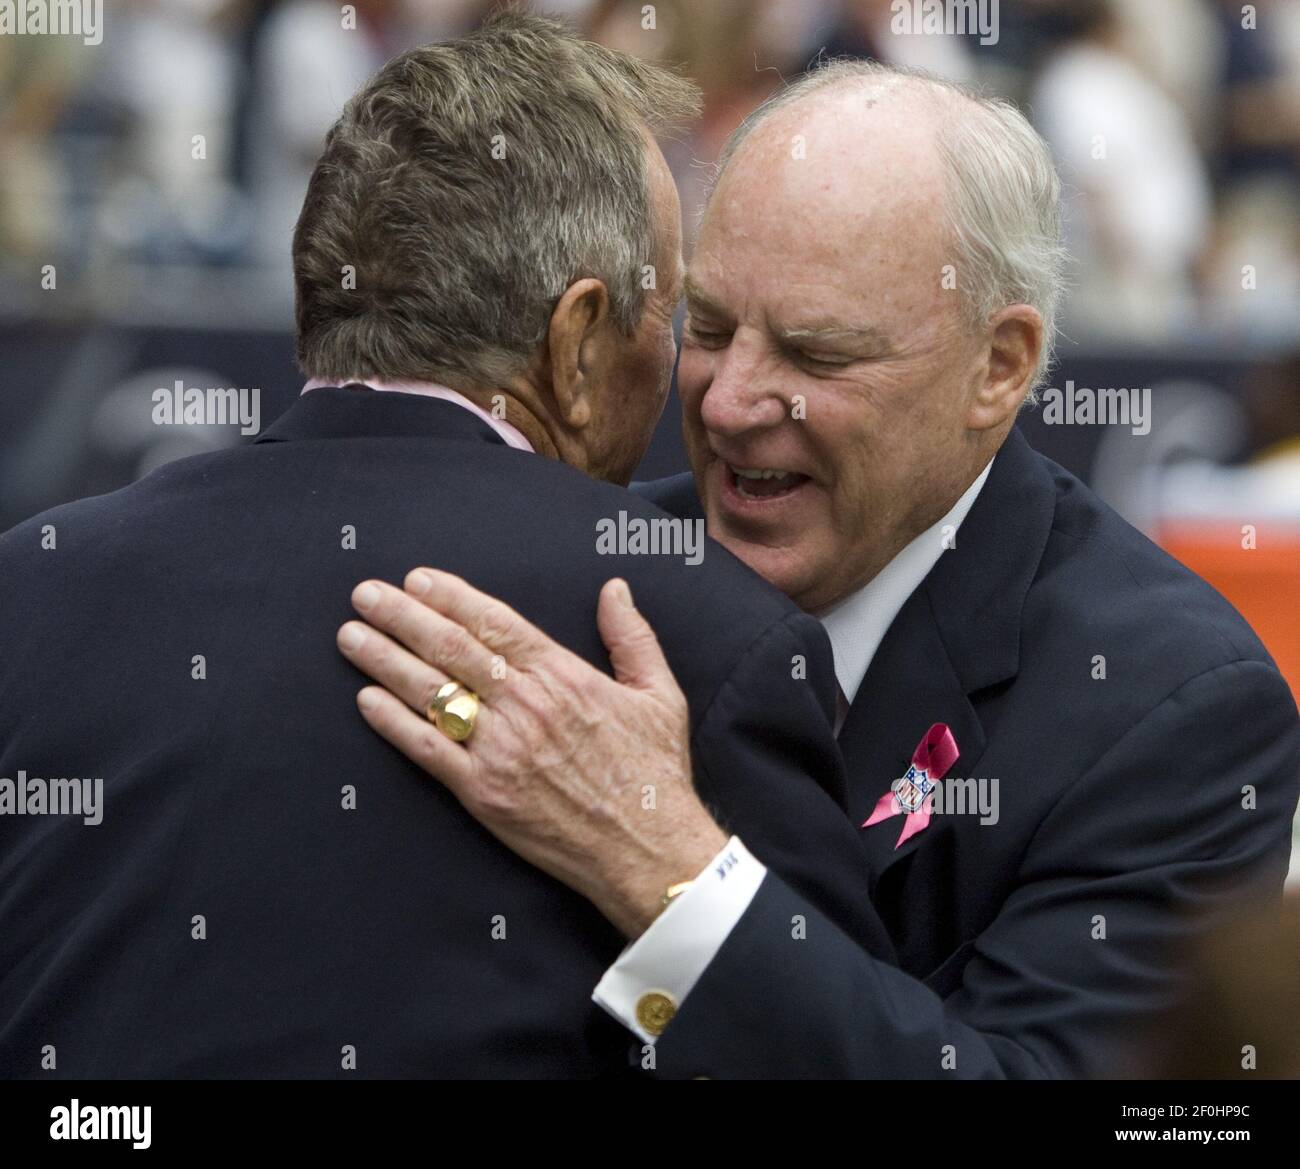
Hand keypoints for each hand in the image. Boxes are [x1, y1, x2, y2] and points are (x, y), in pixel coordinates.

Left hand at [337, 569, 727, 937]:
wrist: (650, 850)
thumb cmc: (655, 773)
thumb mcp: (659, 693)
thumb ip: (631, 636)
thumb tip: (614, 588)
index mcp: (564, 676)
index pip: (495, 623)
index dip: (451, 597)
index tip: (416, 578)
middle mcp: (526, 706)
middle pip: (451, 649)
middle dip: (402, 617)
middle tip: (365, 594)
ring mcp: (501, 750)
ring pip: (431, 693)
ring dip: (385, 660)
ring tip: (351, 636)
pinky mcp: (484, 794)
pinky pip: (429, 752)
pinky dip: (394, 724)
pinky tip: (366, 701)